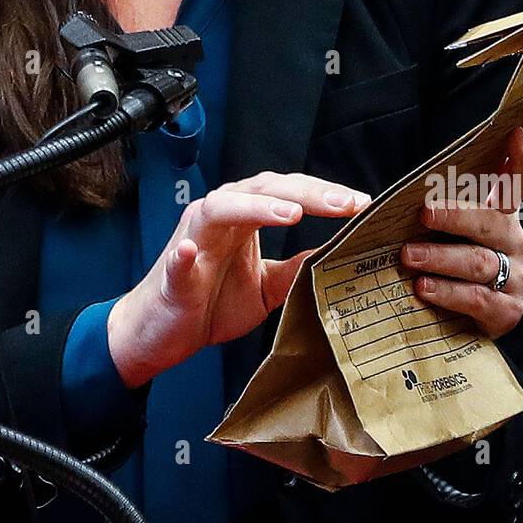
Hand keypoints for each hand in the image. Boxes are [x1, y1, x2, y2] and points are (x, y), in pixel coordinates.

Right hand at [108, 172, 371, 388]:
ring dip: (256, 207)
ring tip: (291, 213)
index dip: (324, 194)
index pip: (287, 193)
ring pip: (222, 208)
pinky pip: (178, 258)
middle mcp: (219, 217)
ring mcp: (193, 239)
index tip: (361, 203)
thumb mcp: (266, 287)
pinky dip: (185, 254)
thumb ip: (295, 267)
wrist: (162, 333)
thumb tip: (336, 253)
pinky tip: (192, 251)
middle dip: (306, 194)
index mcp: (243, 217)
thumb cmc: (209, 303)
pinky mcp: (173, 272)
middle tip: (345, 203)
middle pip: (263, 189)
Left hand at [400, 125, 522, 339]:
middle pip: (491, 221)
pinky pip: (478, 299)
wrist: (456, 323)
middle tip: (423, 213)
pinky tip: (424, 288)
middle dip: (455, 216)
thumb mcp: (436, 231)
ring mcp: (515, 277)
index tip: (515, 134)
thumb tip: (375, 195)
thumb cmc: (442, 264)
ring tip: (408, 257)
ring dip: (441, 257)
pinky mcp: (507, 312)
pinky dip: (449, 293)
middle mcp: (514, 241)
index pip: (520, 179)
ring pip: (479, 261)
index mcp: (500, 214)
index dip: (520, 157)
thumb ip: (426, 206)